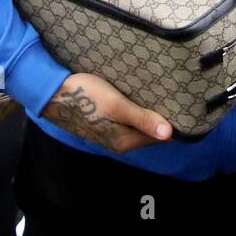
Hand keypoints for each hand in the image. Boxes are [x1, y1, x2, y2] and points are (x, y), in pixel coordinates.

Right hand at [41, 72, 173, 153]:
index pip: (160, 136)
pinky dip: (133, 111)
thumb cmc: (87, 96)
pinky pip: (125, 121)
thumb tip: (169, 135)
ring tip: (159, 95)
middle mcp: (118, 143)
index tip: (183, 105)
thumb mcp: (118, 105)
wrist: (53, 92)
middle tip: (174, 96)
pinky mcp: (101, 125)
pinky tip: (137, 98)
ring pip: (136, 126)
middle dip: (160, 117)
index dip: (171, 122)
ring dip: (146, 113)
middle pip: (148, 132)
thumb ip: (142, 119)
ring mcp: (109, 135)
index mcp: (125, 141)